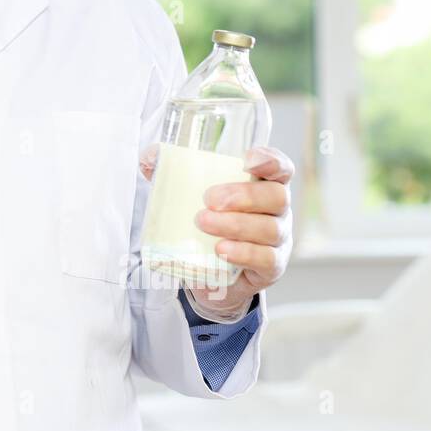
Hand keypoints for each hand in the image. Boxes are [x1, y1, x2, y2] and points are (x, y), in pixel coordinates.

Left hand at [140, 144, 294, 317]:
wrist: (211, 273)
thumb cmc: (207, 224)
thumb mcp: (191, 198)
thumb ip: (171, 174)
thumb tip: (149, 157)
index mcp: (263, 186)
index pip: (281, 167)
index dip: (271, 160)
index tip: (247, 160)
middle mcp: (277, 211)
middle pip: (277, 197)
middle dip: (243, 196)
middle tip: (209, 200)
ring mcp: (278, 240)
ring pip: (270, 228)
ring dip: (235, 225)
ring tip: (204, 223)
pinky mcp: (271, 267)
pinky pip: (266, 259)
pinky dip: (243, 253)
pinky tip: (221, 250)